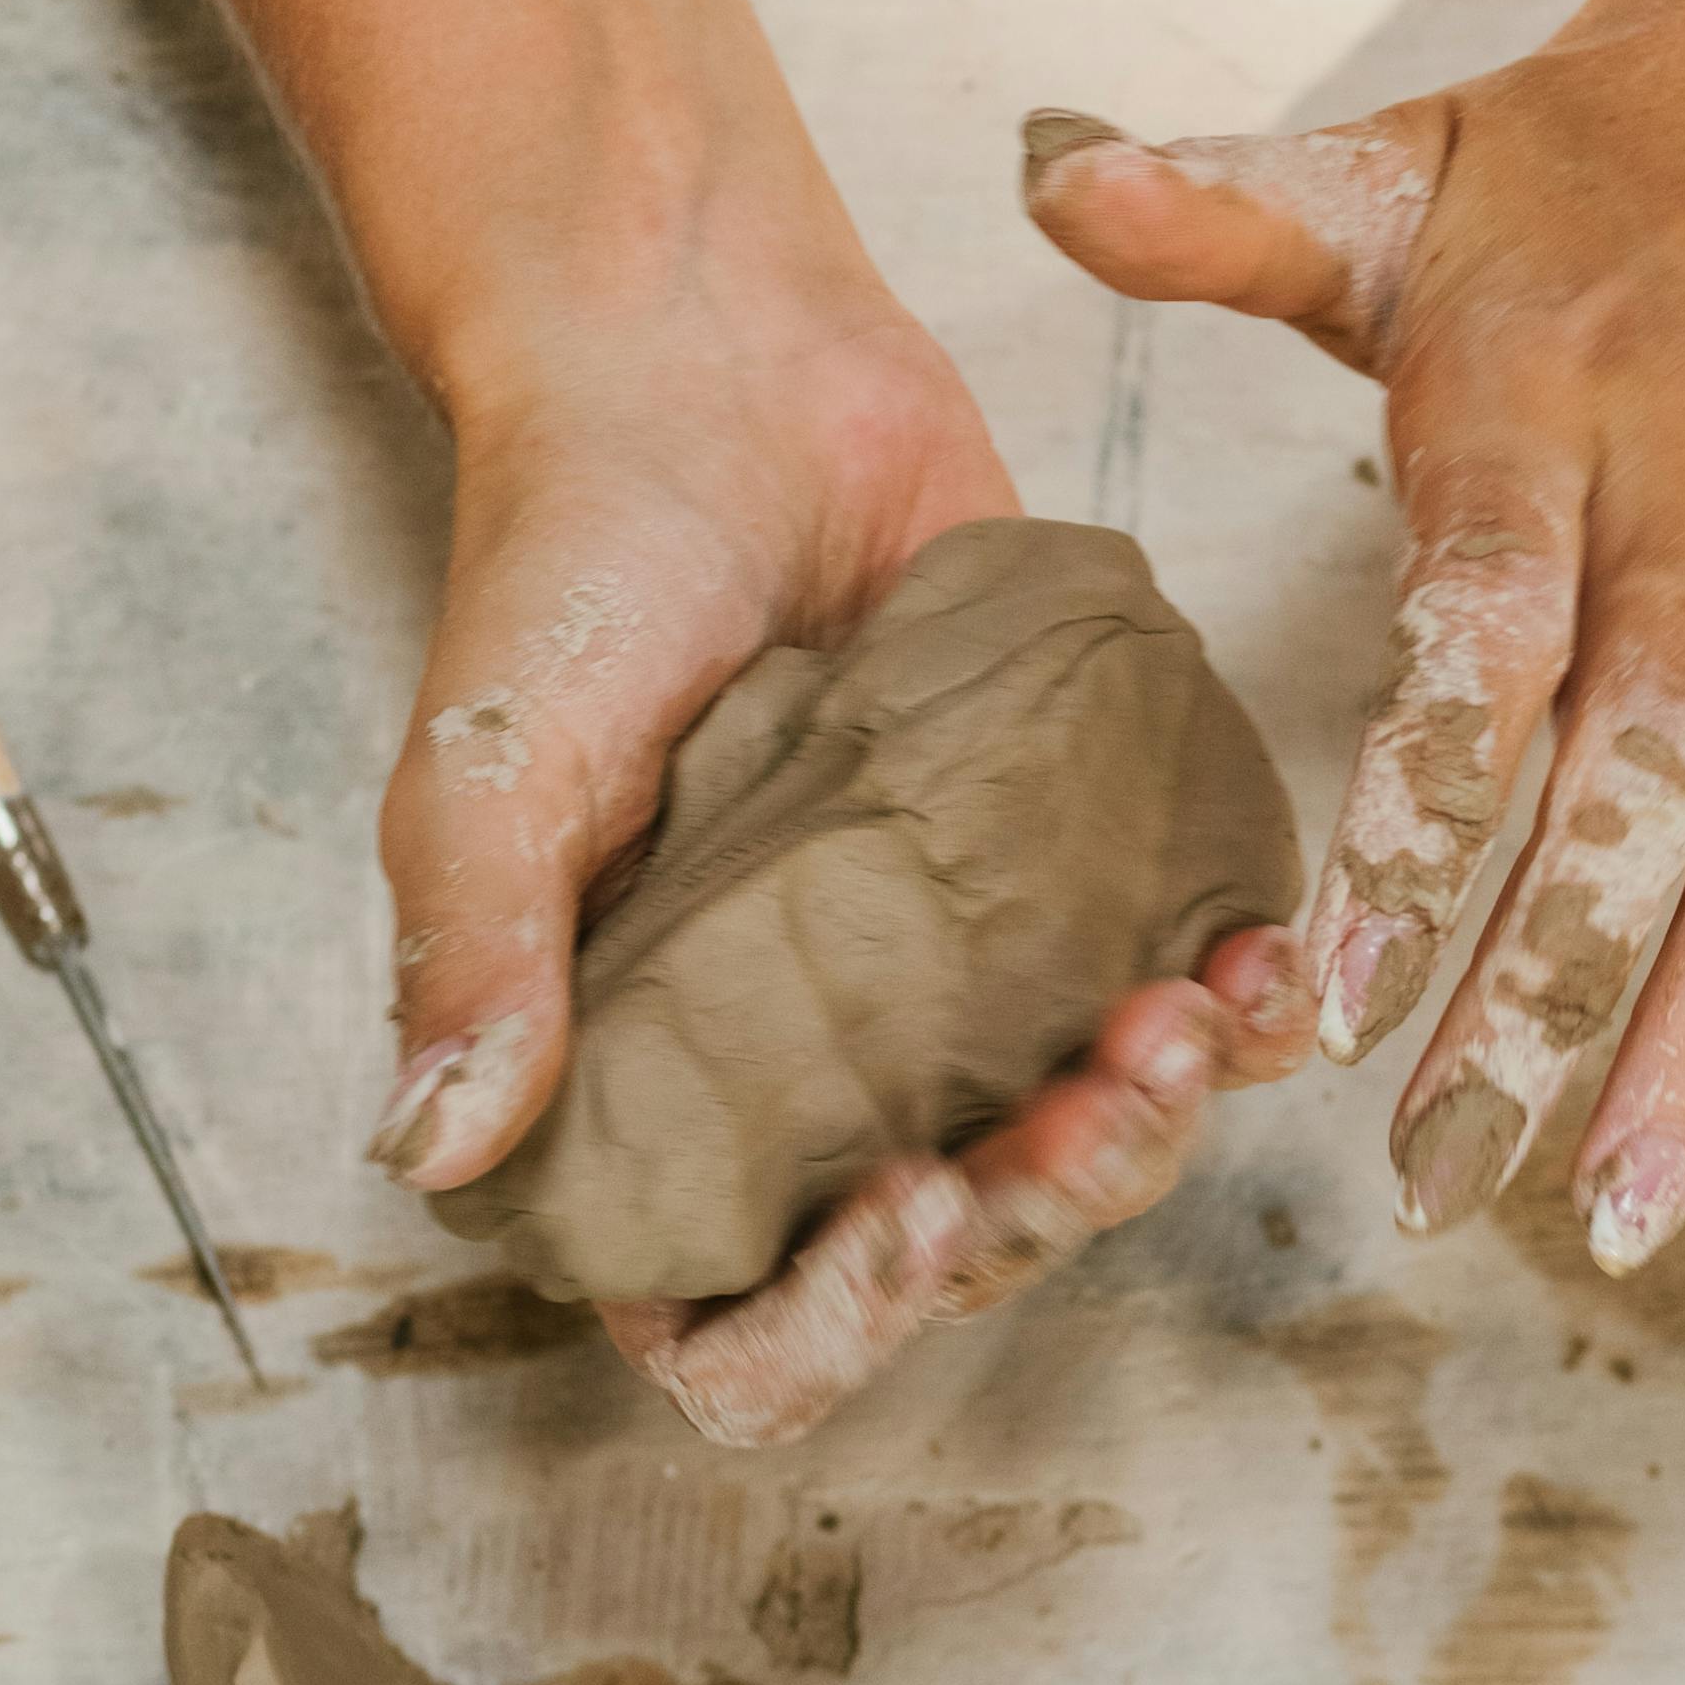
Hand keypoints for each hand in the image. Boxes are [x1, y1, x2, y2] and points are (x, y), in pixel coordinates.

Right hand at [376, 268, 1311, 1445]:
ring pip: (1067, 1154)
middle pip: (940, 1256)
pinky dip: (1223, 1012)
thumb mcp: (487, 762)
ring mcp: (934, 992)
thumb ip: (471, 954)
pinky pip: (1158, 1001)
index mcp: (638, 1100)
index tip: (906, 1213)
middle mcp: (795, 1077)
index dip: (831, 1329)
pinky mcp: (1053, 881)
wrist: (706, 355)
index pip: (733, 1327)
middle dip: (1039, 1213)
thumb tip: (430, 1148)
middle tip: (1101, 1099)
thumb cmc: (566, 557)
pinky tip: (1253, 967)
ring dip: (1148, 1130)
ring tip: (1186, 1024)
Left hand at [1019, 0, 1684, 1276]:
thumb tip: (1046, 179)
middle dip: (1555, 992)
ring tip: (1605, 1218)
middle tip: (1440, 1178)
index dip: (1430, 812)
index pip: (1501, 625)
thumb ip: (1223, 210)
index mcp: (1565, 392)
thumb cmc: (1597, 148)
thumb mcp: (1404, 158)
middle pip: (1658, 776)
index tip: (1340, 990)